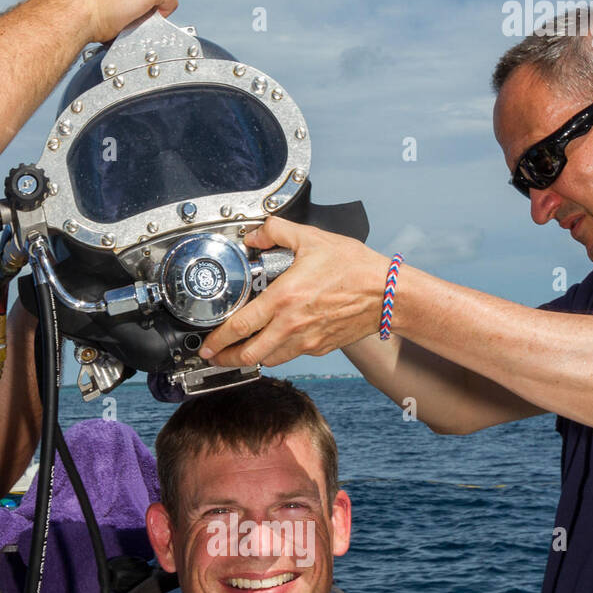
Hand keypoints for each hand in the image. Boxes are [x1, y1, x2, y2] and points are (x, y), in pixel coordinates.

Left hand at [200, 217, 386, 368]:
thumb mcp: (312, 239)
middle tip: (215, 357)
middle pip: (249, 354)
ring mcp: (307, 341)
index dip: (218, 340)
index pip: (240, 326)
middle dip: (227, 359)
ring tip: (241, 353)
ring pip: (269, 360)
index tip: (206, 345)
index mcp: (284, 299)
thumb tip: (255, 235)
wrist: (386, 293)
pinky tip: (274, 343)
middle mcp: (292, 325)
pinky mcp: (320, 348)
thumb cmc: (354, 267)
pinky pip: (291, 355)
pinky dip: (277, 353)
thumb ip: (276, 232)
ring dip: (251, 359)